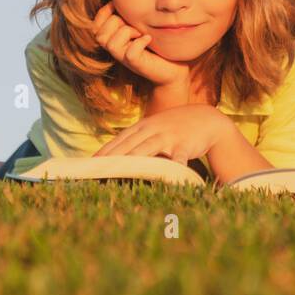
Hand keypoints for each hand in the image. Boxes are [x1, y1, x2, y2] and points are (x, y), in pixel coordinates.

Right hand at [91, 2, 189, 87]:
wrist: (176, 68)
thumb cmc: (158, 44)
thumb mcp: (141, 24)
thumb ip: (129, 14)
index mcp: (114, 39)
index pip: (95, 26)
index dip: (103, 13)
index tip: (117, 4)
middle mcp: (117, 50)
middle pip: (100, 33)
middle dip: (116, 21)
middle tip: (135, 23)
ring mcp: (125, 59)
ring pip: (110, 43)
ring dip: (126, 32)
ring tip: (140, 32)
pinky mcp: (137, 65)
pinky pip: (130, 53)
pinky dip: (139, 43)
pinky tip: (149, 38)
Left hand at [93, 105, 230, 164]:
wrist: (206, 118)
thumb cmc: (174, 128)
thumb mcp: (153, 129)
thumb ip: (136, 140)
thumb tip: (113, 156)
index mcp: (142, 127)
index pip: (119, 140)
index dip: (104, 152)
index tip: (88, 165)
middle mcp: (152, 129)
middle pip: (128, 146)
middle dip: (112, 159)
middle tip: (96, 172)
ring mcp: (168, 136)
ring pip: (147, 149)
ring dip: (133, 160)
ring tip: (118, 173)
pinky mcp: (185, 144)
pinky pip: (178, 156)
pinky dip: (173, 165)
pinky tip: (167, 176)